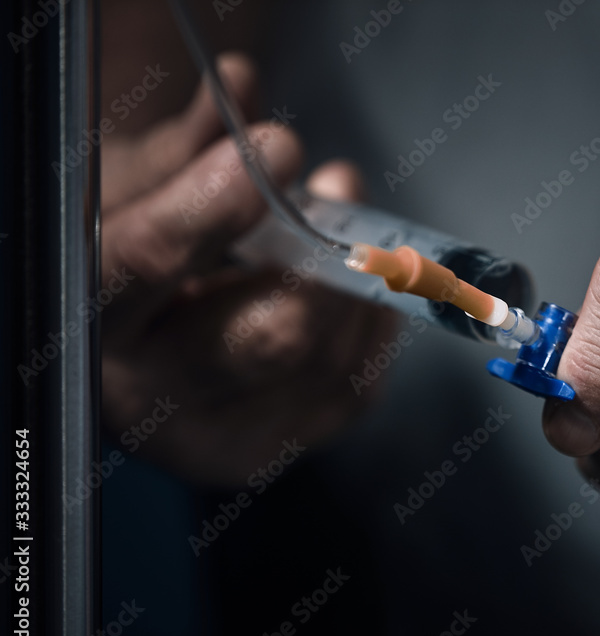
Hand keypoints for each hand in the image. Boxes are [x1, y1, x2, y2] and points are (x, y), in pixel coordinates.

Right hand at [100, 54, 396, 485]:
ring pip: (327, 362)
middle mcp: (151, 398)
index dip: (219, 202)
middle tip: (339, 182)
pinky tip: (358, 286)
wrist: (136, 337)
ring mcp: (222, 440)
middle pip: (269, 336)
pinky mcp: (279, 449)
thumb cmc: (130, 246)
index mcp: (91, 320)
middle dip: (326, 255)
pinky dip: (370, 324)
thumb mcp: (134, 188)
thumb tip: (242, 84)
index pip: (152, 264)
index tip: (277, 147)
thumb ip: (186, 143)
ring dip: (359, 280)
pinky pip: (355, 387)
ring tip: (350, 227)